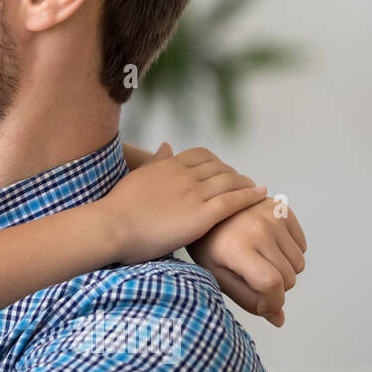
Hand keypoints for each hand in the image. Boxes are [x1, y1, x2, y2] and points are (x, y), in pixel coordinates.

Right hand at [102, 143, 266, 265]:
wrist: (111, 226)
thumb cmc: (118, 208)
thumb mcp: (137, 176)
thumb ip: (154, 162)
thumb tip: (166, 145)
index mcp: (168, 166)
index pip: (202, 156)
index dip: (216, 163)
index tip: (223, 172)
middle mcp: (184, 175)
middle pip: (220, 167)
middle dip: (234, 173)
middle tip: (244, 183)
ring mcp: (194, 194)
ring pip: (230, 181)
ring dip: (246, 183)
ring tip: (256, 190)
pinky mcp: (201, 215)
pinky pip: (232, 202)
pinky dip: (250, 196)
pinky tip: (260, 196)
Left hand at [186, 195, 306, 326]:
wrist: (206, 210)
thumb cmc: (209, 246)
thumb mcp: (219, 277)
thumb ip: (249, 300)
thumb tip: (278, 319)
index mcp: (238, 249)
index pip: (272, 284)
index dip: (272, 301)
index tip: (263, 303)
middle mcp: (258, 230)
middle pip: (289, 278)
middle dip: (275, 286)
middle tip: (252, 274)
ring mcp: (272, 217)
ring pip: (299, 264)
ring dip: (284, 269)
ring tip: (258, 258)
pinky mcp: (282, 209)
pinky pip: (302, 246)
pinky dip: (290, 252)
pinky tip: (267, 245)